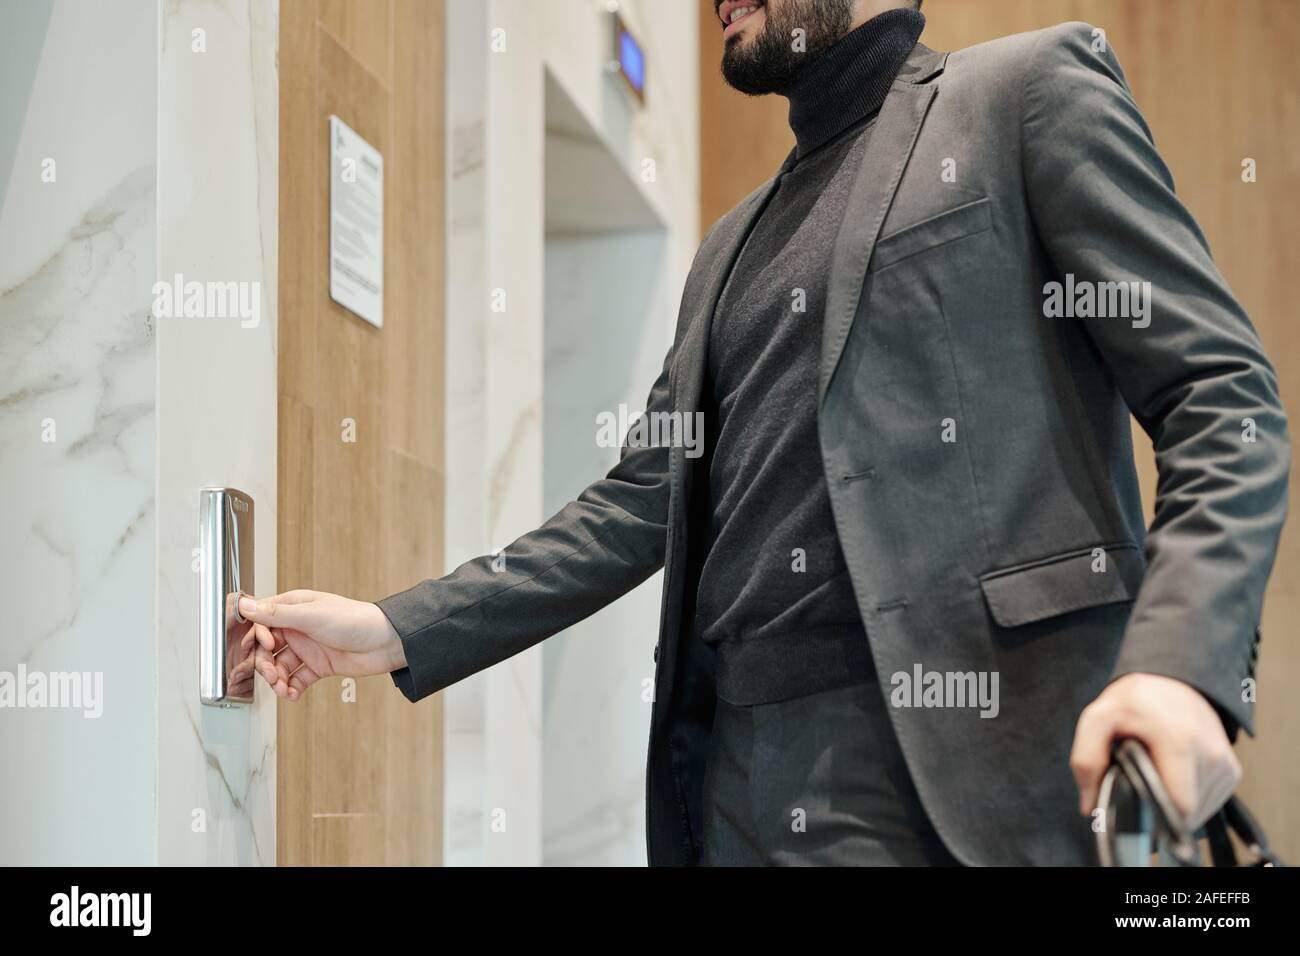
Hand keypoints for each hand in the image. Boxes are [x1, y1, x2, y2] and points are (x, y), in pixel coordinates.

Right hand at [236, 590, 404, 700]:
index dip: (256, 636)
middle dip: (264, 664)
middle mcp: (298, 627)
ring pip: (280, 666)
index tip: (264, 646)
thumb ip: (277, 614)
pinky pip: (296, 679)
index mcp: (294, 608)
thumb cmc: (355, 620)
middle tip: (272, 675)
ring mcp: (308, 647)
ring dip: (277, 679)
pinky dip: (291, 688)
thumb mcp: (312, 615)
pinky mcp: (319, 666)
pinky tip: (292, 695)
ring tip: (283, 688)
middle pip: (266, 648)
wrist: (387, 642)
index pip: (261, 620)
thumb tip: (245, 605)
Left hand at [1070, 672, 1240, 829]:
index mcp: (1178, 741)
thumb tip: (1089, 807)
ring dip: (1172, 803)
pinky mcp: (1231, 771)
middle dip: (1158, 809)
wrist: (1172, 681)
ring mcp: (1224, 764)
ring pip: (1197, 812)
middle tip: (1139, 784)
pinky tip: (1172, 777)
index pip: (1178, 806)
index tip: (1133, 806)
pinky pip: (1209, 803)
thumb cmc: (1134, 701)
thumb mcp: (1098, 719)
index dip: (1153, 816)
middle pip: (1185, 813)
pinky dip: (1188, 798)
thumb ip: (1086, 760)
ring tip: (1156, 774)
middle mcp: (1209, 754)